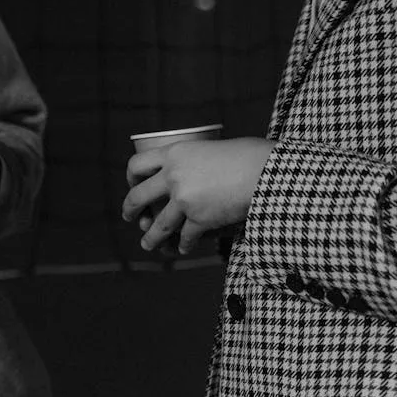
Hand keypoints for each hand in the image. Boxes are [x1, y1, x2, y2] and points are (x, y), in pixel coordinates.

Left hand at [122, 137, 273, 253]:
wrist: (266, 172)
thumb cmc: (250, 155)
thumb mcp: (215, 148)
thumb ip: (200, 160)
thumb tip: (200, 171)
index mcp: (175, 153)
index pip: (137, 163)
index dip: (131, 176)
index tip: (134, 184)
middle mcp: (173, 176)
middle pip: (138, 196)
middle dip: (130, 209)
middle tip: (130, 216)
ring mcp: (183, 199)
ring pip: (158, 225)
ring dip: (151, 237)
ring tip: (147, 244)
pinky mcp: (198, 219)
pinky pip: (185, 237)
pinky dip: (184, 245)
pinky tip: (184, 248)